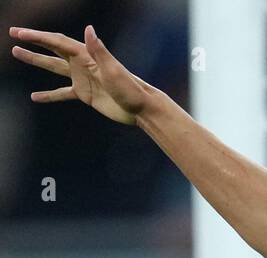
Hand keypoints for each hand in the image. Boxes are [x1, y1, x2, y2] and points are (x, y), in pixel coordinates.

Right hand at [9, 25, 148, 125]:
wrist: (141, 109)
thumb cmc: (131, 88)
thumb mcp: (113, 69)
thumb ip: (98, 50)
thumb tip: (88, 29)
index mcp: (87, 55)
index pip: (57, 42)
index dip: (38, 36)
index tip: (19, 33)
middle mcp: (82, 64)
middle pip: (52, 49)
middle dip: (33, 41)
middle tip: (13, 34)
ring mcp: (82, 78)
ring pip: (54, 67)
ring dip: (36, 60)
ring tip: (16, 53)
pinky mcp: (85, 94)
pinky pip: (62, 93)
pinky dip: (49, 95)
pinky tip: (35, 97)